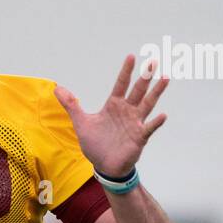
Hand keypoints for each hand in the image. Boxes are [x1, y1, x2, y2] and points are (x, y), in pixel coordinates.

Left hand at [54, 54, 169, 177]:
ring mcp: (135, 123)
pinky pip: (149, 128)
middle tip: (154, 61)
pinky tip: (162, 115)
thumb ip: (71, 105)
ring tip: (165, 78)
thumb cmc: (96, 143)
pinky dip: (155, 122)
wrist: (104, 165)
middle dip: (145, 77)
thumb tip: (57, 88)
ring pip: (147, 104)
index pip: (121, 84)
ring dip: (156, 92)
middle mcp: (127, 111)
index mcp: (113, 106)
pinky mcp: (139, 137)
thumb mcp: (81, 122)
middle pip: (137, 91)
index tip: (131, 56)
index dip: (125, 71)